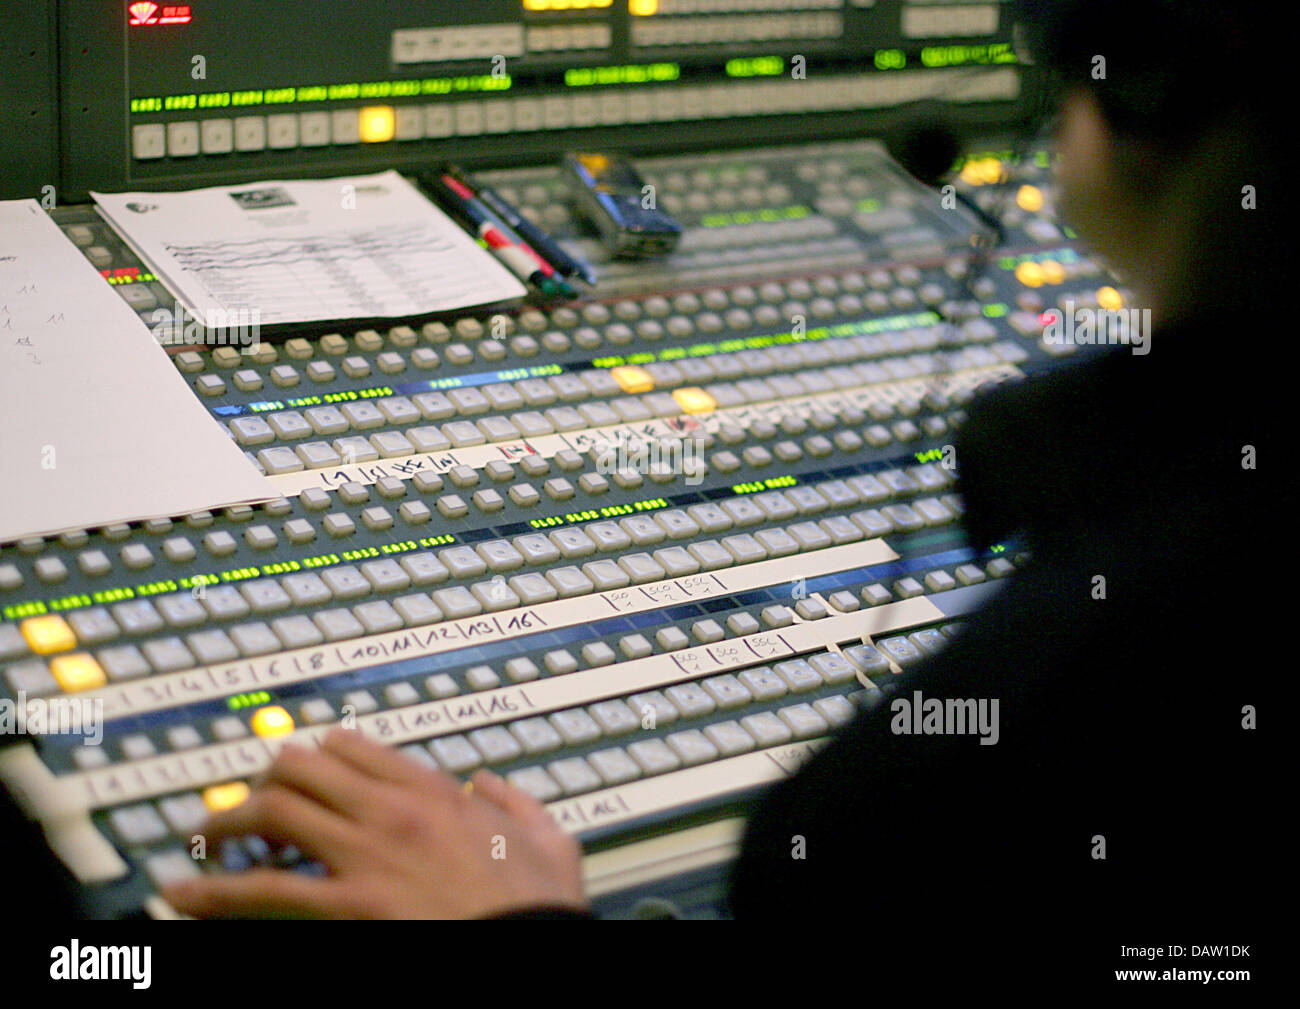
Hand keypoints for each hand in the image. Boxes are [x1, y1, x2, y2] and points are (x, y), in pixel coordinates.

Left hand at [161, 728, 587, 918]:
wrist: (529, 948)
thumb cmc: (538, 906)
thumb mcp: (548, 839)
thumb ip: (515, 802)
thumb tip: (489, 784)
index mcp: (435, 793)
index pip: (353, 747)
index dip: (318, 757)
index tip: (305, 773)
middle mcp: (391, 811)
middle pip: (301, 766)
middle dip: (268, 780)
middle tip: (253, 805)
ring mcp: (364, 855)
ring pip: (273, 811)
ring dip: (231, 821)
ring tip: (210, 837)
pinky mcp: (346, 906)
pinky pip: (262, 890)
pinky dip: (212, 891)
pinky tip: (183, 893)